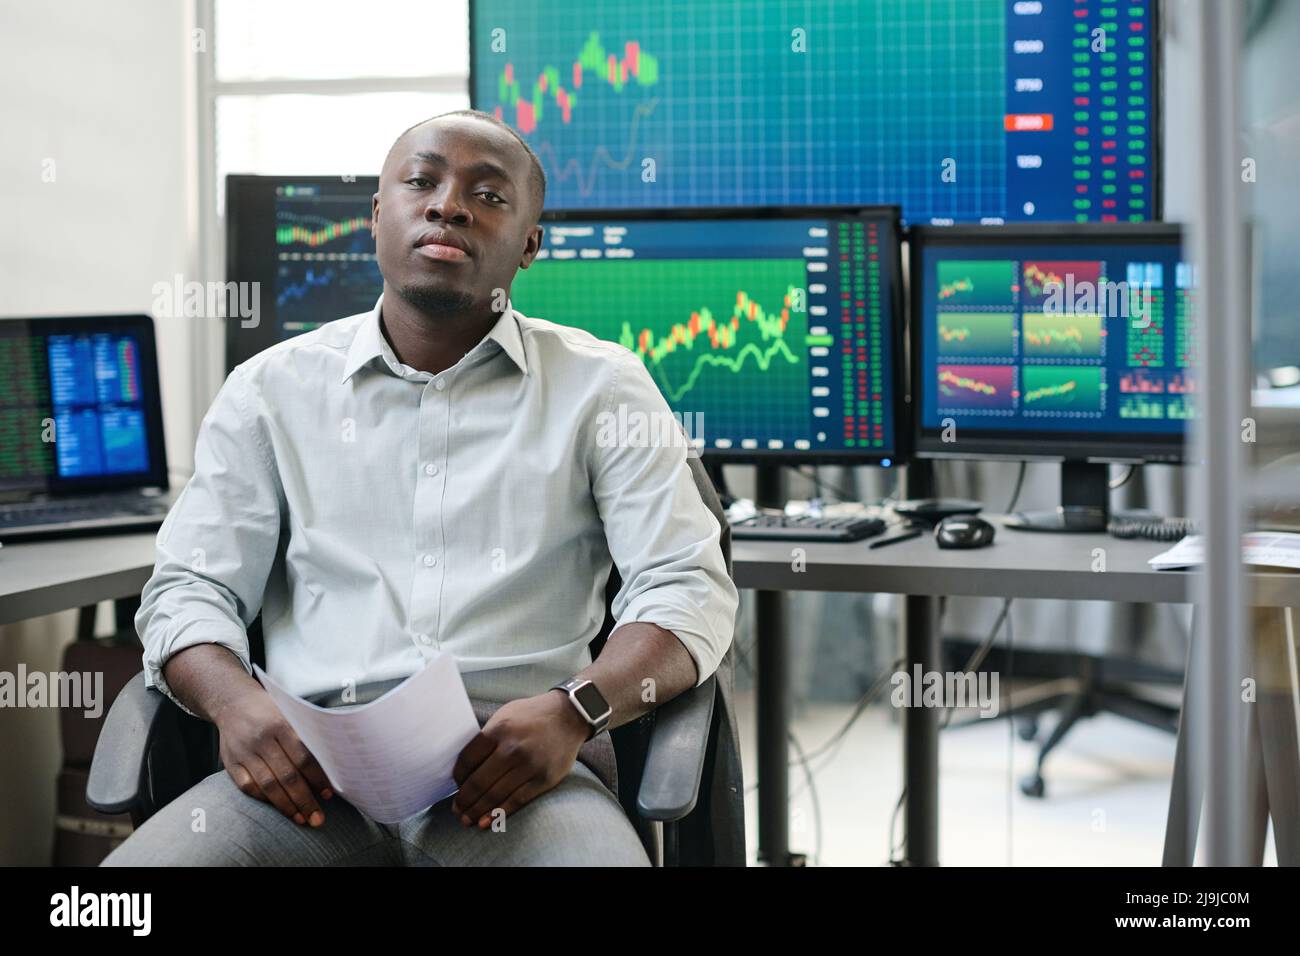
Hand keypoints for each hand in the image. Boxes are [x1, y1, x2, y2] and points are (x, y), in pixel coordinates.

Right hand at [214, 684, 334, 826]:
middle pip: (287, 775)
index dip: (317, 778)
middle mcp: (261, 738)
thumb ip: (307, 734)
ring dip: (286, 805)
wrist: (233, 702)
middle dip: (305, 800)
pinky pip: (247, 787)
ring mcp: (244, 752)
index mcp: (281, 724)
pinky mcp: (230, 762)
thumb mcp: (290, 713)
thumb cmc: (270, 710)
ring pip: (267, 785)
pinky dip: (264, 799)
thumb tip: (334, 761)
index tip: (329, 794)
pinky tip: (278, 807)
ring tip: (301, 818)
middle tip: (318, 818)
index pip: (303, 757)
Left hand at [450, 691, 589, 827]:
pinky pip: (516, 800)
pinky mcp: (544, 779)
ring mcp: (530, 765)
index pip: (468, 760)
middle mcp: (513, 748)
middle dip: (464, 800)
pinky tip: (486, 821)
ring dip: (477, 810)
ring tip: (467, 819)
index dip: (458, 778)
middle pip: (478, 781)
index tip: (456, 786)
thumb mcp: (505, 716)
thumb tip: (466, 767)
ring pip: (495, 794)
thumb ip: (486, 738)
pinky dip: (498, 813)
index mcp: (499, 729)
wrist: (569, 716)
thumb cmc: (532, 716)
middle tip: (456, 810)